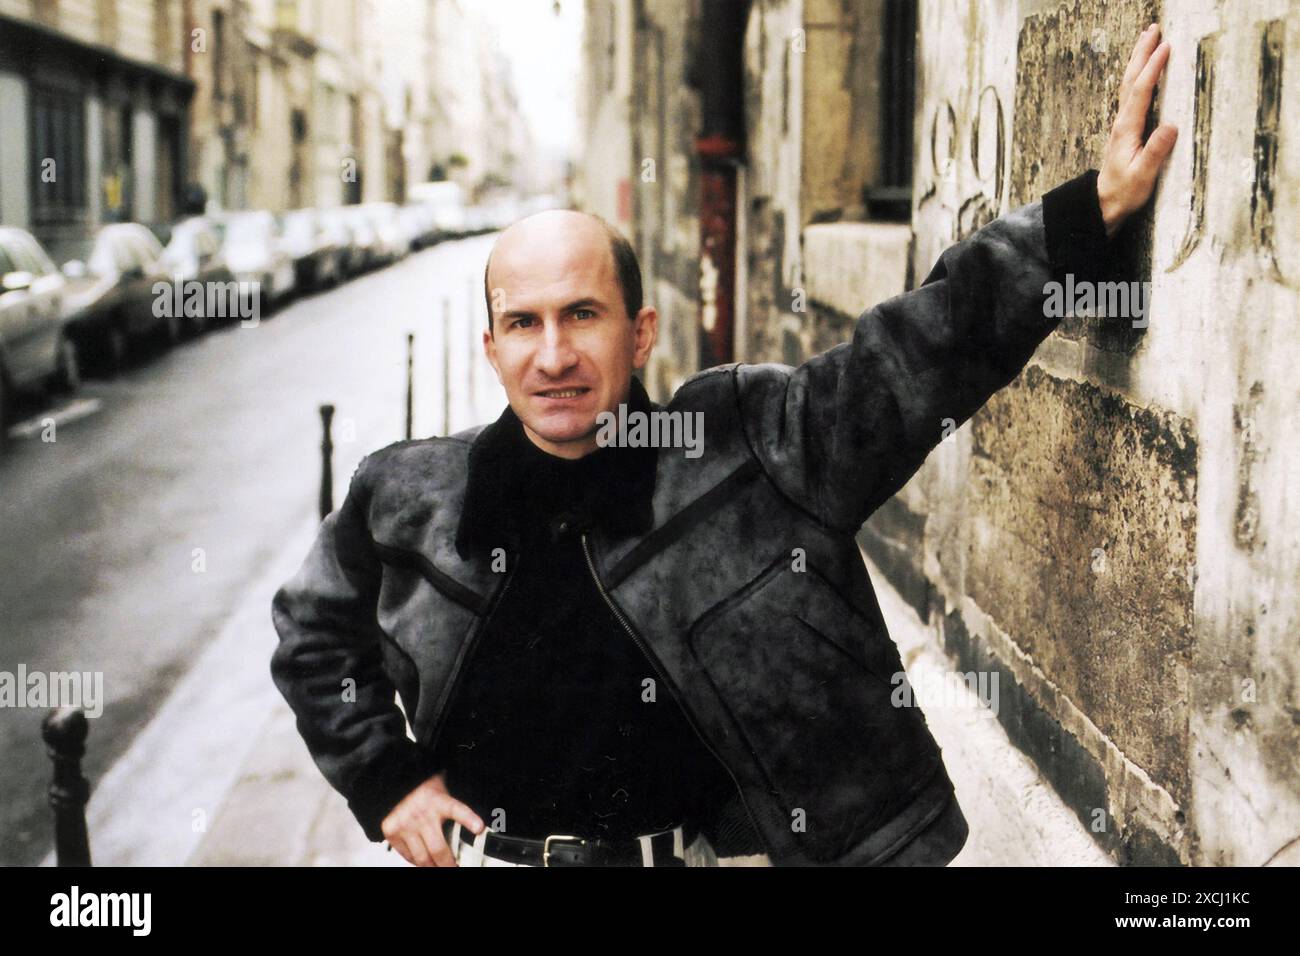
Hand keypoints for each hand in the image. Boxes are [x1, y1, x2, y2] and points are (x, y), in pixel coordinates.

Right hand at [380, 771, 484, 866]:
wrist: (399, 780)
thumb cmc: (426, 792)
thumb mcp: (444, 796)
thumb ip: (454, 814)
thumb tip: (474, 834)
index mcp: (439, 801)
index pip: (457, 810)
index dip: (469, 819)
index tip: (479, 828)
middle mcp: (421, 813)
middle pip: (438, 849)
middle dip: (448, 865)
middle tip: (454, 867)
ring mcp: (405, 823)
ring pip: (422, 858)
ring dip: (432, 867)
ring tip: (439, 866)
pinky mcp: (391, 831)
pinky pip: (407, 856)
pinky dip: (417, 861)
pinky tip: (424, 860)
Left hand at [1097, 23, 1178, 237]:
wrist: (1105, 204)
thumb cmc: (1124, 192)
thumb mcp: (1142, 175)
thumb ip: (1155, 152)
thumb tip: (1170, 126)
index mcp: (1127, 129)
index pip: (1141, 92)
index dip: (1153, 68)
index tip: (1165, 47)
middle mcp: (1122, 122)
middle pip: (1131, 80)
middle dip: (1141, 53)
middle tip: (1153, 29)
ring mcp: (1122, 125)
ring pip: (1129, 85)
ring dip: (1137, 61)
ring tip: (1147, 39)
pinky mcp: (1125, 129)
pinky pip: (1131, 95)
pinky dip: (1137, 76)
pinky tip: (1141, 71)